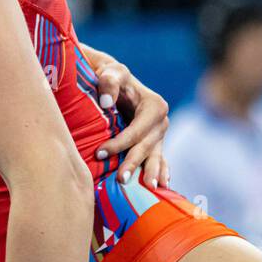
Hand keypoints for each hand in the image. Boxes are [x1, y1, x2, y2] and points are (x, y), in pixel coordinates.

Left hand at [80, 44, 170, 187]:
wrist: (116, 80)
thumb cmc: (111, 76)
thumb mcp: (111, 73)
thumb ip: (108, 82)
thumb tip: (106, 103)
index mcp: (154, 106)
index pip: (136, 130)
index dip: (119, 143)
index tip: (99, 153)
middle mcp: (161, 121)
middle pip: (146, 146)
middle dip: (134, 163)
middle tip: (121, 180)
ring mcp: (160, 134)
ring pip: (155, 156)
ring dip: (151, 172)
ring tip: (149, 188)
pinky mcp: (155, 142)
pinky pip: (160, 159)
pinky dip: (161, 171)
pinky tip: (162, 186)